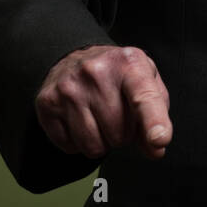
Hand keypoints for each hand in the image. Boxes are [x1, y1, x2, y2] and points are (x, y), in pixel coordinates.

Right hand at [35, 45, 172, 159]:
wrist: (74, 57)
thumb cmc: (117, 75)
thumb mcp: (145, 82)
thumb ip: (157, 115)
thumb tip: (156, 148)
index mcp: (129, 64)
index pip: (144, 97)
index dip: (154, 121)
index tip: (159, 139)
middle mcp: (96, 72)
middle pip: (119, 134)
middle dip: (122, 135)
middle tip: (116, 116)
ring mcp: (69, 88)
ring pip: (93, 146)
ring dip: (100, 142)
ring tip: (99, 119)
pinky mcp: (47, 103)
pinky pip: (69, 146)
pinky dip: (77, 142)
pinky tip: (80, 120)